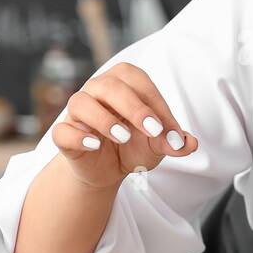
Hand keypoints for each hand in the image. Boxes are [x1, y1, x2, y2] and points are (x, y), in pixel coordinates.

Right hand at [51, 62, 198, 190]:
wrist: (109, 170)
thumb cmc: (134, 145)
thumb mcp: (156, 145)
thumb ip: (172, 142)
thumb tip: (189, 144)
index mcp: (122, 82)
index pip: (139, 83)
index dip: (156, 105)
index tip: (171, 132)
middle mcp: (96, 89)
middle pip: (110, 86)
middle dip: (134, 108)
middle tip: (153, 130)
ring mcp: (77, 111)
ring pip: (81, 102)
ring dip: (104, 119)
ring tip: (123, 137)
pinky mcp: (63, 134)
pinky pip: (63, 130)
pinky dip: (78, 136)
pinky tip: (95, 145)